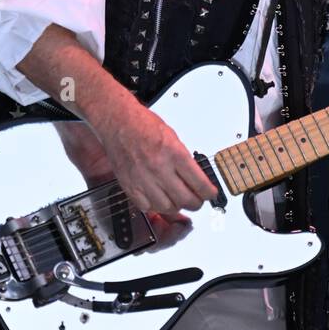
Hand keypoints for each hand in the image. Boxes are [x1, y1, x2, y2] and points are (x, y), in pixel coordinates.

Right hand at [93, 104, 217, 218]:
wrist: (117, 122)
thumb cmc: (143, 125)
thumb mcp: (173, 137)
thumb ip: (183, 158)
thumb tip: (195, 178)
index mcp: (174, 153)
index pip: (200, 184)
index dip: (209, 193)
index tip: (211, 194)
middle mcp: (160, 168)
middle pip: (186, 200)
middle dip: (196, 203)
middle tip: (197, 201)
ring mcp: (143, 179)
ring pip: (167, 207)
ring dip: (177, 207)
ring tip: (178, 200)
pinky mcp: (129, 186)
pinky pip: (146, 207)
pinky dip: (156, 207)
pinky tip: (159, 200)